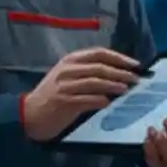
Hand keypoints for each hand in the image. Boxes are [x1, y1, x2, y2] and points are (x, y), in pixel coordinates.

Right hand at [22, 48, 139, 141]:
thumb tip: (117, 75)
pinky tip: (109, 103)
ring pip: (96, 82)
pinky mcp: (65, 102)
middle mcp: (68, 70)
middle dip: (121, 72)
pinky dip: (101, 100)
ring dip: (114, 85)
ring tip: (127, 89)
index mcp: (70, 60)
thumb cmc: (51, 95)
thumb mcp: (67, 77)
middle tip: (136, 79)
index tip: (135, 64)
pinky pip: (88, 99)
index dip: (119, 57)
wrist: (30, 113)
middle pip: (100, 67)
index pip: (99, 53)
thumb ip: (87, 73)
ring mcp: (65, 86)